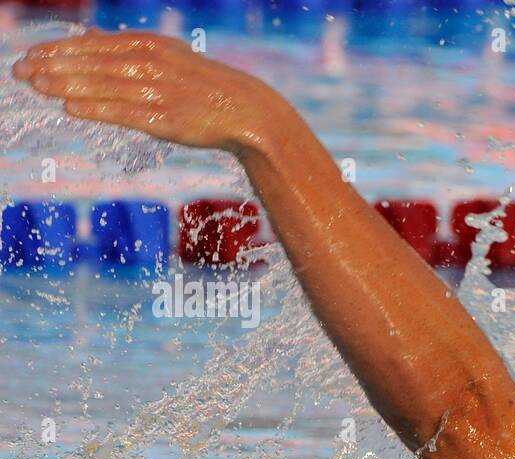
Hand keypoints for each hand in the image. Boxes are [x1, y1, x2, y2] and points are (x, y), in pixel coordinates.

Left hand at [12, 30, 295, 155]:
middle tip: (21, 72)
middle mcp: (150, 64)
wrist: (247, 112)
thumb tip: (92, 37)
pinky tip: (70, 108)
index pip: (93, 44)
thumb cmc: (204, 87)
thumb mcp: (169, 57)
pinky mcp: (165, 119)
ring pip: (101, 86)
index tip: (31, 56)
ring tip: (37, 87)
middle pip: (91, 63)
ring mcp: (157, 92)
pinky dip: (95, 109)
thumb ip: (130, 50)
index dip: (59, 50)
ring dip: (65, 86)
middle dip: (52, 66)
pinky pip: (123, 112)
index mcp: (150, 46)